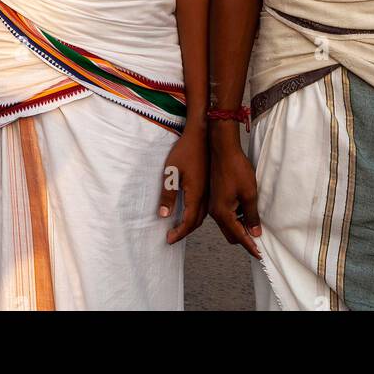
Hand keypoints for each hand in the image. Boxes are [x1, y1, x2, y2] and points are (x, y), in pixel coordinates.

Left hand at [158, 125, 207, 244]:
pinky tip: (190, 210)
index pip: (189, 221)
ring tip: (180, 226)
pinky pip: (205, 206)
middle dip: (185, 231)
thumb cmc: (185, 151)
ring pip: (203, 214)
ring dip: (192, 223)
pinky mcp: (209, 184)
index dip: (179, 233)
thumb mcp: (171, 172)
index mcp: (196, 194)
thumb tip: (164, 214)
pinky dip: (197, 214)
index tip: (169, 239)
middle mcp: (205, 195)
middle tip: (173, 235)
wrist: (203, 135)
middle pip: (197, 221)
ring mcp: (209, 190)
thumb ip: (168, 194)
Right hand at [209, 137, 261, 258]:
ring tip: (254, 225)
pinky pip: (226, 215)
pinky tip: (245, 210)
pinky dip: (235, 217)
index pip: (239, 236)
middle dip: (244, 239)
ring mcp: (214, 205)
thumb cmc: (236, 169)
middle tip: (258, 240)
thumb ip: (251, 215)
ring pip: (228, 225)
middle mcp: (215, 212)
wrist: (223, 149)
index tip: (260, 254)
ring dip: (240, 227)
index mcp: (222, 213)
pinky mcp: (215, 197)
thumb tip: (255, 232)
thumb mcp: (249, 193)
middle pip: (231, 234)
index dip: (250, 246)